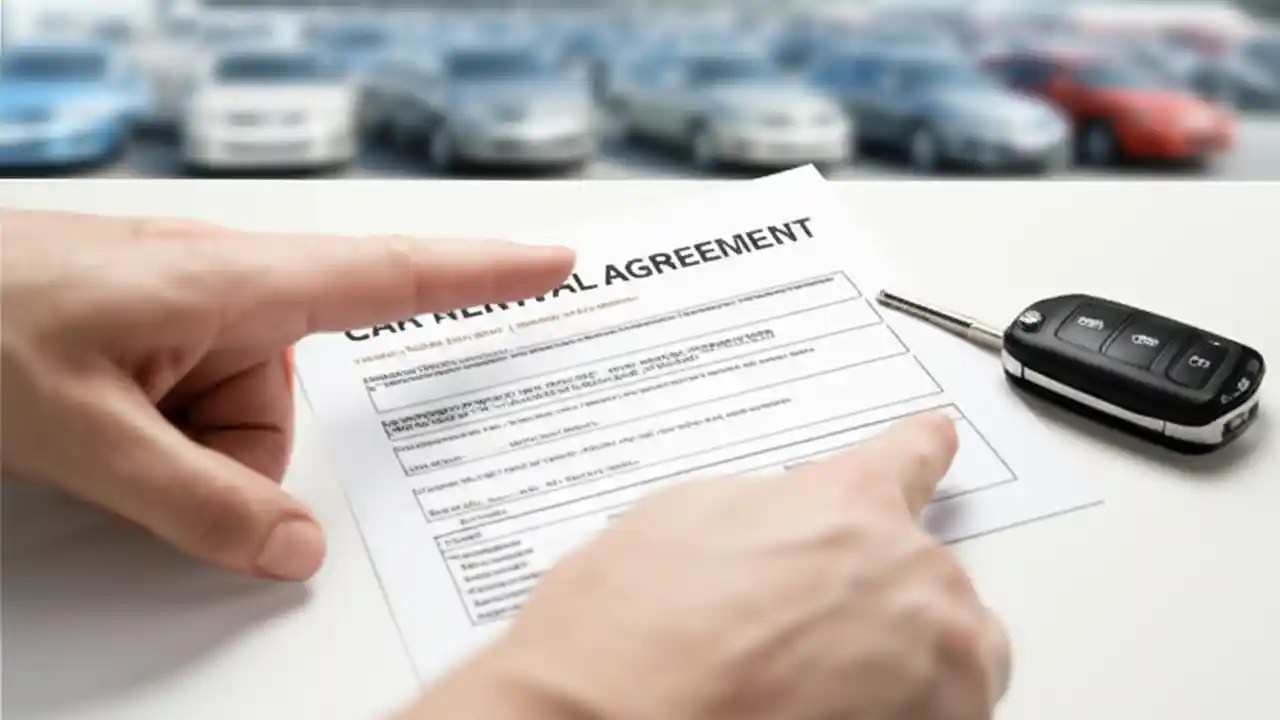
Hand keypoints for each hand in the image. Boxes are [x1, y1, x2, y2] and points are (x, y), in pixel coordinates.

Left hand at [0, 210, 573, 580]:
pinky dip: (166, 437)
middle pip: (290, 404)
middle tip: (138, 459)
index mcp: (232, 283)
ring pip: (241, 419)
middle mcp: (225, 288)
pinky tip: (100, 420)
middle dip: (233, 458)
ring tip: (96, 428)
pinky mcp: (159, 331)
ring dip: (185, 452)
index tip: (553, 266)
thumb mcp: (81, 435)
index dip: (482, 275)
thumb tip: (295, 553)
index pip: (390, 277)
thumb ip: (199, 505)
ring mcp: (189, 311)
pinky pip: (202, 407)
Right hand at [408, 413, 1009, 719]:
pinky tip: (828, 711)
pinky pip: (947, 710)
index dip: (919, 450)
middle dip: (883, 597)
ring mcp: (933, 664)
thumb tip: (786, 520)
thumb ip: (769, 510)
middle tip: (804, 634)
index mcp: (848, 502)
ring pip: (956, 653)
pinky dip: (904, 710)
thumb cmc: (625, 635)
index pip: (909, 456)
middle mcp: (908, 573)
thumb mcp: (685, 516)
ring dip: (905, 661)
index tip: (936, 442)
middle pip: (931, 575)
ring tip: (814, 687)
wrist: (602, 719)